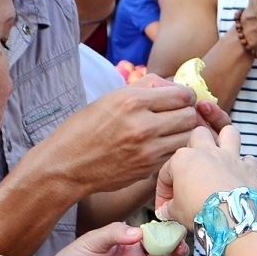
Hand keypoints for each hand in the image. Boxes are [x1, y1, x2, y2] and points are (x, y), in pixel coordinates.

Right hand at [51, 84, 200, 193]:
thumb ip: (146, 87)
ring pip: (188, 138)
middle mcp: (143, 126)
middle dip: (188, 113)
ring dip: (184, 133)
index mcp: (132, 101)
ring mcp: (148, 151)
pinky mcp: (149, 169)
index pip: (182, 94)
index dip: (187, 95)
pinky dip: (174, 149)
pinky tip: (161, 146)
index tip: (182, 98)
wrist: (67, 165)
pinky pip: (175, 154)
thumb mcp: (111, 98)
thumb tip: (175, 86)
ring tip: (172, 130)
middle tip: (179, 114)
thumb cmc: (86, 128)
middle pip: (190, 116)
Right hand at [155, 124, 256, 227]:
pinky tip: (240, 175)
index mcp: (183, 159)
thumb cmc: (198, 211)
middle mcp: (207, 152)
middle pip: (198, 135)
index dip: (164, 190)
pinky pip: (249, 159)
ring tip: (220, 155)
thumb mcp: (176, 212)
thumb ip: (169, 209)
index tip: (165, 205)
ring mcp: (230, 157)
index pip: (167, 171)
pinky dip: (245, 166)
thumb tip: (164, 211)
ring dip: (225, 141)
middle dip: (195, 146)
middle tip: (194, 167)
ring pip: (228, 132)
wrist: (231, 218)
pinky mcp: (248, 168)